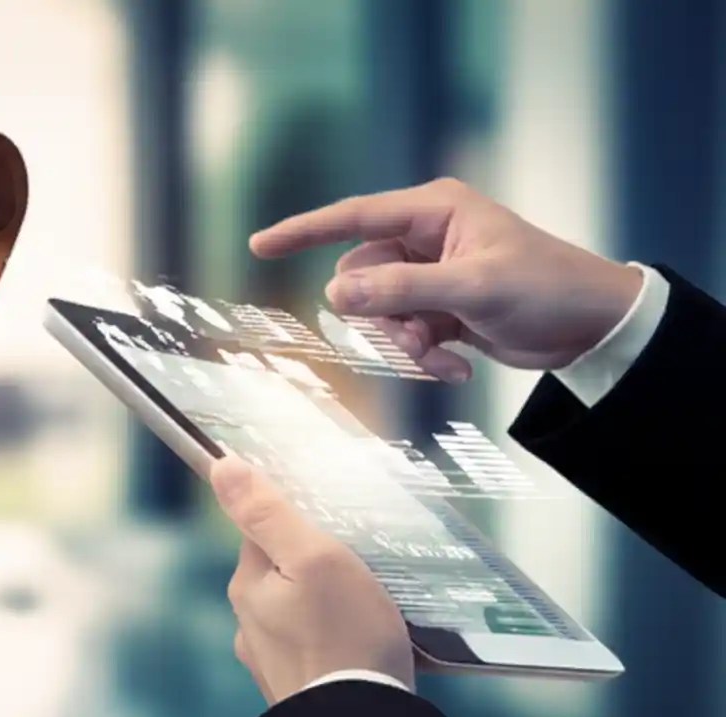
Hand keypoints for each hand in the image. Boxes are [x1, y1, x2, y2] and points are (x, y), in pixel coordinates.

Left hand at [210, 457, 412, 704]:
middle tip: (359, 567)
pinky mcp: (295, 684)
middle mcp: (248, 621)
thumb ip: (269, 512)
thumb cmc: (345, 638)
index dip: (297, 519)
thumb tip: (222, 465)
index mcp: (248, 584)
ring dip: (324, 605)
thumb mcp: (314, 557)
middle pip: (281, 569)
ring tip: (365, 609)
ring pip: (297, 609)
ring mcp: (269, 657)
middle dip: (313, 564)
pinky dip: (331, 639)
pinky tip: (357, 642)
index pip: (263, 530)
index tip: (331, 524)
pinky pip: (312, 645)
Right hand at [250, 178, 642, 379]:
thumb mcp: (473, 288)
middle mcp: (426, 237)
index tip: (260, 245)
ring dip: (403, 343)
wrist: (595, 328)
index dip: (303, 231)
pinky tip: (457, 366)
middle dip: (380, 317)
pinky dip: (424, 355)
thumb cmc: (547, 289)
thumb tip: (336, 294)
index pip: (352, 217)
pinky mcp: (441, 308)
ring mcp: (431, 275)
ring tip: (442, 358)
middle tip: (413, 339)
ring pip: (379, 312)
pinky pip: (404, 333)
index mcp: (433, 211)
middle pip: (361, 277)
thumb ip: (402, 290)